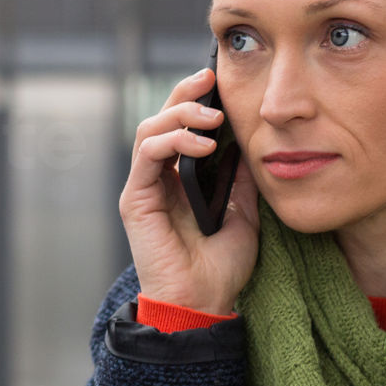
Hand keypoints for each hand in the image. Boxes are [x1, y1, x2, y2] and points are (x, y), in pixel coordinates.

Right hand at [118, 66, 261, 316]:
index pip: (181, 126)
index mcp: (180, 179)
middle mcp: (158, 178)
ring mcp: (144, 187)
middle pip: (161, 119)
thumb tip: (250, 143)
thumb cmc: (220, 268)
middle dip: (184, 95)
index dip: (195, 100)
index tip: (218, 81)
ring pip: (149, 129)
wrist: (203, 303)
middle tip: (210, 81)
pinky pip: (146, 154)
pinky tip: (202, 145)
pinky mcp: (135, 198)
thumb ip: (241, 178)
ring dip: (180, 115)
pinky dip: (172, 141)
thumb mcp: (243, 212)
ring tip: (213, 119)